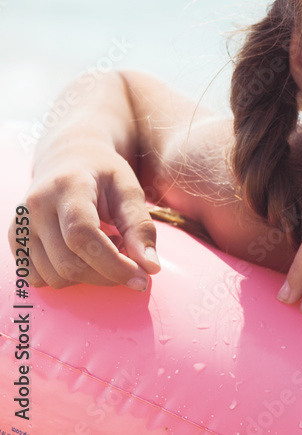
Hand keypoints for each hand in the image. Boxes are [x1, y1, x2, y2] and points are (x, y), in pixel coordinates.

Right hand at [9, 137, 159, 288]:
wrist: (69, 159)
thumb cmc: (104, 175)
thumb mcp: (129, 190)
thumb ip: (140, 226)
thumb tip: (150, 268)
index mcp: (67, 187)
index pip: (82, 236)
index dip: (113, 264)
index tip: (142, 277)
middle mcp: (35, 206)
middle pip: (69, 263)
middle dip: (107, 274)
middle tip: (130, 259)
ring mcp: (20, 225)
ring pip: (55, 276)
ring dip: (90, 274)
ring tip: (106, 246)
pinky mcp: (15, 240)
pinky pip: (40, 278)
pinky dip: (68, 277)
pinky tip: (83, 253)